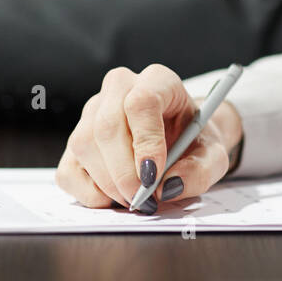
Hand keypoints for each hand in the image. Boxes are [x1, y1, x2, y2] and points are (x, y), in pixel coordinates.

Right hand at [56, 64, 242, 212]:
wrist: (182, 139)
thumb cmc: (195, 142)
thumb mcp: (213, 155)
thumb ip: (200, 170)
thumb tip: (168, 187)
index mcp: (158, 80)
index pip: (141, 102)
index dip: (146, 141)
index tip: (155, 174)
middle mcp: (119, 88)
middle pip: (107, 126)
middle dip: (124, 173)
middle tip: (144, 200)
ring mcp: (92, 111)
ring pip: (84, 145)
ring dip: (108, 184)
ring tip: (135, 199)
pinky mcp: (75, 139)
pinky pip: (68, 169)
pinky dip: (88, 192)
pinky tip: (113, 196)